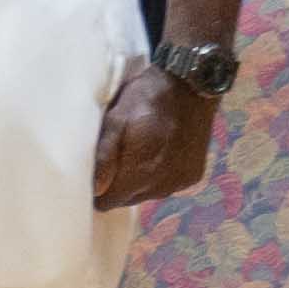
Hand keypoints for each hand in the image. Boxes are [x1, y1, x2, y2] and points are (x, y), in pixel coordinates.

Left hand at [91, 57, 225, 207]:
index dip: (97, 191)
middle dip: (117, 185)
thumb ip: (104, 157)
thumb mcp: (115, 120)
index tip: (95, 174)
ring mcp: (180, 181)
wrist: (191, 85)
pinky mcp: (194, 176)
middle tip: (116, 157)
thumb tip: (95, 189)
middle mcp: (162, 185)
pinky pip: (167, 186)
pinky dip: (159, 176)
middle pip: (126, 200)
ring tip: (138, 153)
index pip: (108, 202)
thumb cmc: (145, 100)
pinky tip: (158, 154)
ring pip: (147, 194)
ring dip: (139, 181)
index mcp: (140, 173)